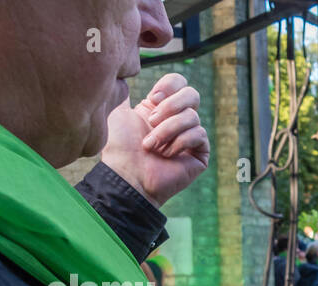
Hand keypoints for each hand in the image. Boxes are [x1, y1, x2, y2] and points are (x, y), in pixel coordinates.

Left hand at [102, 74, 210, 207]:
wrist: (127, 175)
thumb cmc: (119, 147)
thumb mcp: (118, 112)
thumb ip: (123, 94)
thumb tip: (122, 78)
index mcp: (160, 108)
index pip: (179, 83)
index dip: (169, 86)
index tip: (151, 99)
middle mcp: (177, 120)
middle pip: (192, 94)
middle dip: (171, 105)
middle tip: (151, 122)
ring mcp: (190, 137)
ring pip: (192, 116)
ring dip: (168, 129)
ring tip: (151, 145)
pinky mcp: (199, 154)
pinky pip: (199, 134)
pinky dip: (180, 143)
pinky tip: (166, 154)